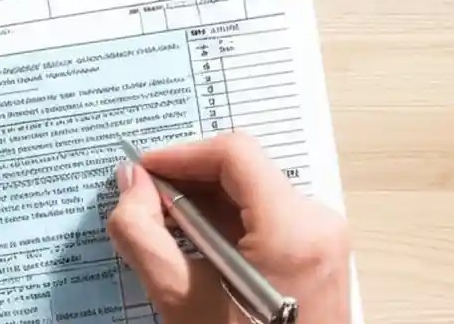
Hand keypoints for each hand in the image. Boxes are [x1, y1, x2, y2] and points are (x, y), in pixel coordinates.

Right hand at [106, 133, 350, 323]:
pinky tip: (194, 244)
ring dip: (203, 201)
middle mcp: (318, 223)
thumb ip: (143, 233)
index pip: (234, 154)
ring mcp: (323, 239)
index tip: (143, 171)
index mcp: (292, 229)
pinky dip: (225, 221)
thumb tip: (130, 182)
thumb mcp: (180, 299)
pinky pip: (266, 216)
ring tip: (164, 226)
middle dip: (187, 179)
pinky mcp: (319, 255)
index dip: (180, 154)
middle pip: (244, 170)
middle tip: (144, 200)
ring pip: (252, 192)